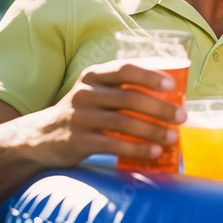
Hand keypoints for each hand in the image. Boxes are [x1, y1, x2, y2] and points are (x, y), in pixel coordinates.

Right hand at [18, 61, 186, 167]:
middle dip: (159, 108)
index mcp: (93, 76)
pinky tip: (154, 152)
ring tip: (172, 137)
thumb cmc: (83, 112)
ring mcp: (79, 117)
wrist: (40, 136)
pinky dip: (136, 148)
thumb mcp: (96, 93)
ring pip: (122, 122)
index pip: (124, 70)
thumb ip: (123, 90)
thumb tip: (171, 97)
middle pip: (128, 98)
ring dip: (152, 130)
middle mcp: (85, 93)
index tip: (172, 84)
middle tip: (181, 117)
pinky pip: (112, 144)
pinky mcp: (77, 140)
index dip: (150, 76)